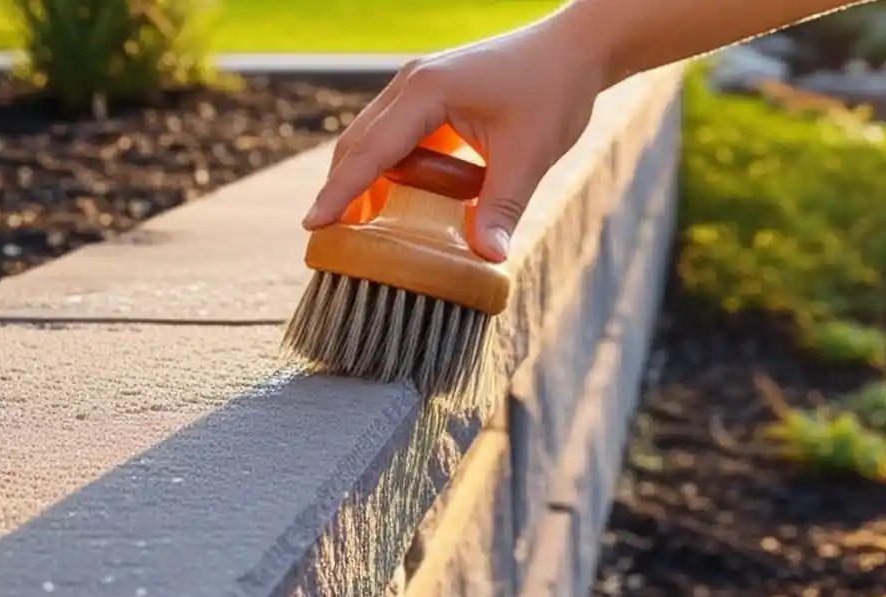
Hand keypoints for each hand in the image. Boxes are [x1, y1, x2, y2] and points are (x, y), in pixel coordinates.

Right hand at [301, 4, 610, 262]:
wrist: (574, 49)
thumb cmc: (553, 90)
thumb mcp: (530, 155)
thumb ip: (503, 208)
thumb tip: (489, 259)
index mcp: (427, 91)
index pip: (370, 150)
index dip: (339, 191)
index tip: (311, 224)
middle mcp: (411, 84)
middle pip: (358, 144)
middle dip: (341, 190)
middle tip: (327, 239)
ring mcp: (417, 86)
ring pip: (373, 140)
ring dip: (365, 182)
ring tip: (357, 230)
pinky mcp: (429, 96)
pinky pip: (395, 137)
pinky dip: (390, 170)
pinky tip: (395, 204)